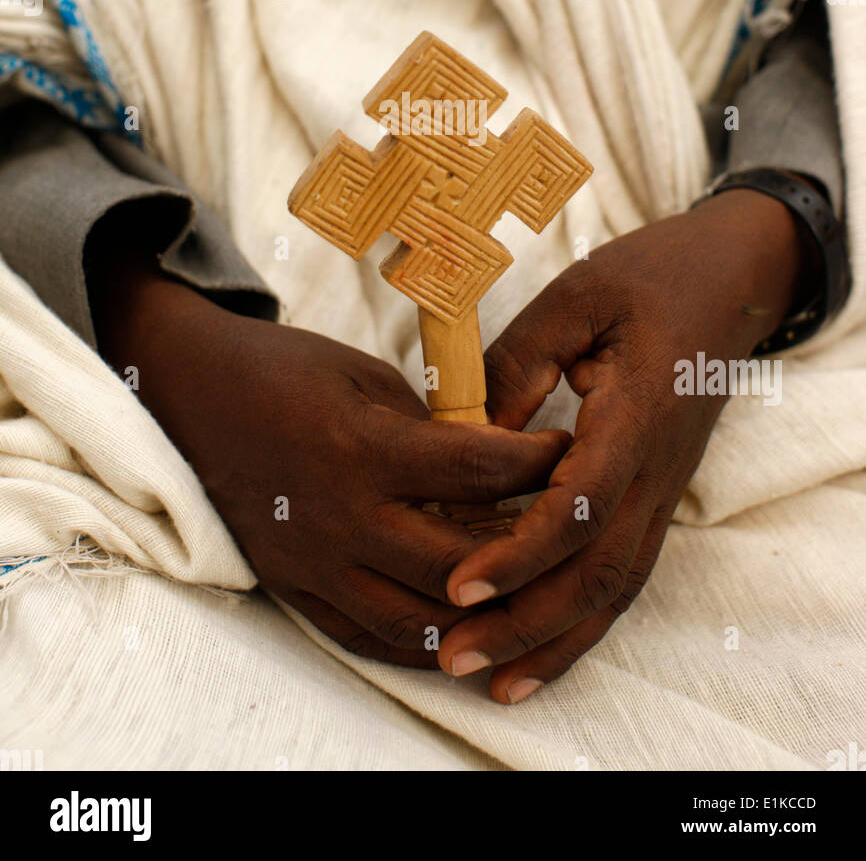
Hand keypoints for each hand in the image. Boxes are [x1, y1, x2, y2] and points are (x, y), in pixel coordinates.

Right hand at [89, 250, 569, 666]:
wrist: (191, 398)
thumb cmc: (285, 372)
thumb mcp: (364, 375)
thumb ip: (427, 428)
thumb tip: (490, 469)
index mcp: (364, 448)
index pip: (476, 471)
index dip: (537, 465)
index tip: (572, 454)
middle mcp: (342, 518)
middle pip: (457, 566)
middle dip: (524, 555)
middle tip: (561, 536)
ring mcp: (316, 564)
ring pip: (417, 625)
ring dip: (478, 618)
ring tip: (521, 593)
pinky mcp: (296, 589)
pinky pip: (368, 640)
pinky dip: (422, 644)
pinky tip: (461, 628)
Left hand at [438, 188, 817, 700]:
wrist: (729, 285)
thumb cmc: (648, 280)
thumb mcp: (575, 298)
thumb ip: (516, 364)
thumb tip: (459, 439)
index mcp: (636, 414)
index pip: (579, 505)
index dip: (518, 553)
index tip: (458, 585)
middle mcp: (656, 468)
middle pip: (597, 570)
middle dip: (524, 621)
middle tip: (451, 653)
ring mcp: (662, 489)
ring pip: (616, 587)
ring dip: (552, 639)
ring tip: (486, 677)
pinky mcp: (654, 498)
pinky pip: (624, 575)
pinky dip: (582, 622)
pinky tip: (537, 652)